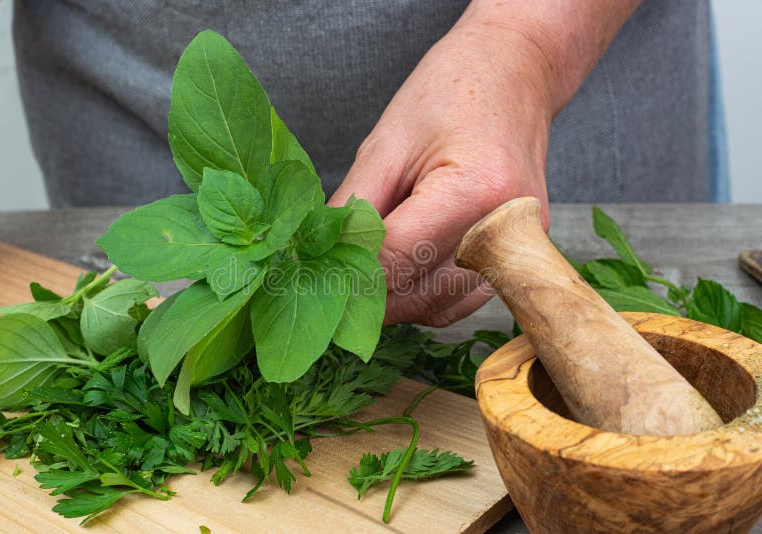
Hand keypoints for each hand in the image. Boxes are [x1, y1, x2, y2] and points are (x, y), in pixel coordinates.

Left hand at [329, 20, 552, 326]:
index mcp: (475, 191)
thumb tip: (320, 256)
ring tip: (358, 274)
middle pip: (417, 293)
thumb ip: (354, 208)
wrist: (513, 72)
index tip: (310, 279)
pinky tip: (399, 272)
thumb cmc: (449, 93)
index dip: (346, 274)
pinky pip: (458, 301)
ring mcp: (520, 247)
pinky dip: (422, 297)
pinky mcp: (519, 256)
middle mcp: (507, 230)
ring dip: (392, 301)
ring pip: (436, 307)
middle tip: (323, 283)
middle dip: (364, 293)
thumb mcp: (387, 143)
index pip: (397, 259)